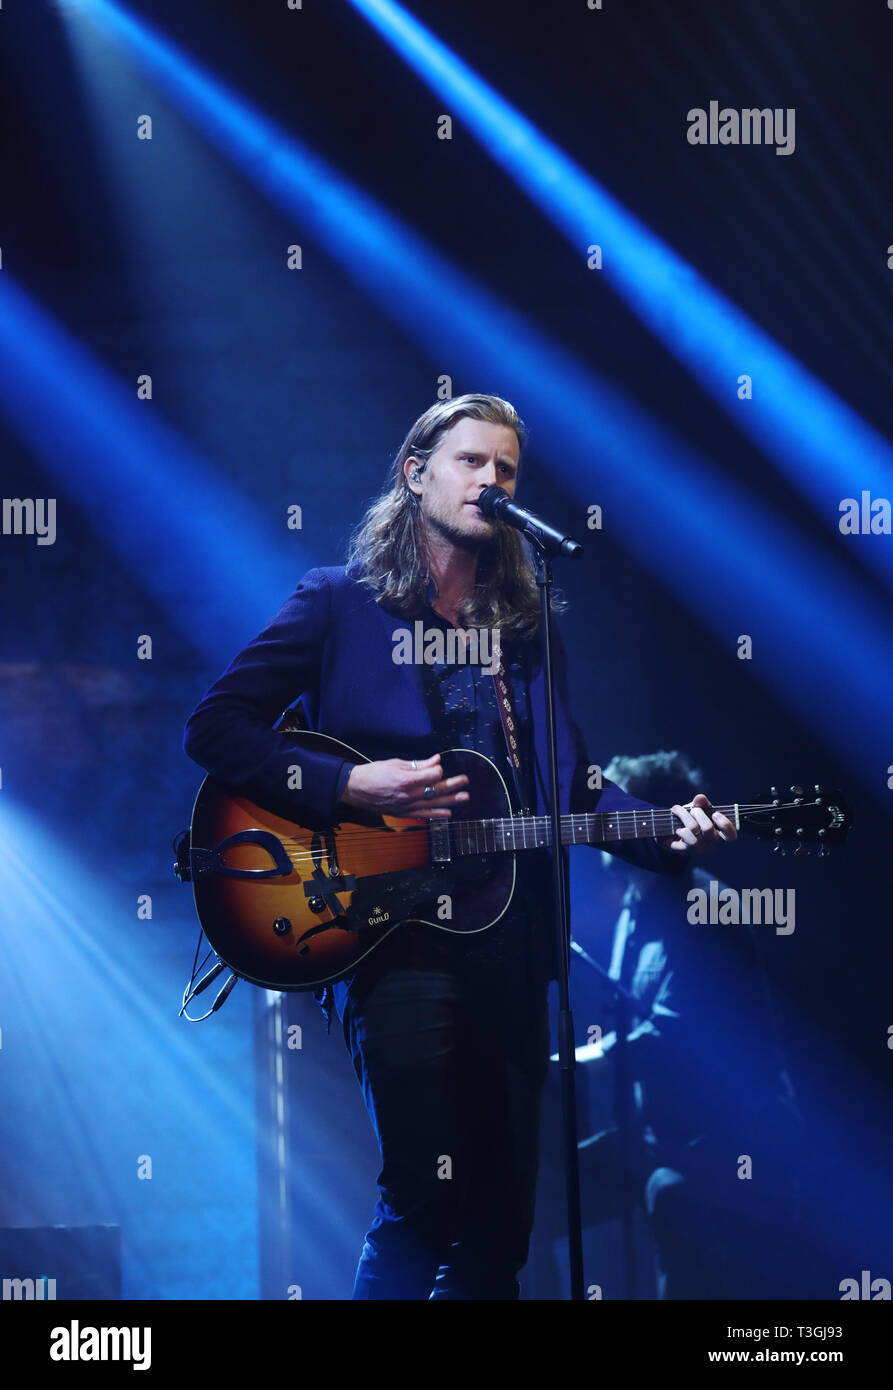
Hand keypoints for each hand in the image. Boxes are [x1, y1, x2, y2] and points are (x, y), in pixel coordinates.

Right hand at [341, 754, 469, 819]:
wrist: (355, 789)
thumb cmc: (374, 773)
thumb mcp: (396, 763)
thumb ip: (418, 764)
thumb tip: (436, 760)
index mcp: (406, 780)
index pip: (432, 776)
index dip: (437, 770)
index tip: (437, 767)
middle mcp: (408, 795)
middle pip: (436, 790)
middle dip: (452, 785)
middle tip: (465, 781)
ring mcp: (406, 806)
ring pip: (433, 804)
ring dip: (450, 801)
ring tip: (464, 797)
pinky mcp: (402, 814)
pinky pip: (422, 815)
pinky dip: (435, 815)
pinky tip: (448, 813)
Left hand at [660, 792, 736, 852]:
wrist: (674, 833)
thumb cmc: (692, 820)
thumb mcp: (699, 809)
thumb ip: (702, 803)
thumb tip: (700, 798)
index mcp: (720, 835)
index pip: (731, 836)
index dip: (725, 824)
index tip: (715, 814)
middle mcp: (711, 844)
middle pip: (707, 827)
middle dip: (697, 812)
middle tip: (692, 810)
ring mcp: (699, 849)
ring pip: (693, 830)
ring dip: (684, 816)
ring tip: (678, 812)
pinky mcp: (685, 851)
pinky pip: (683, 836)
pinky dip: (678, 827)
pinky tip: (676, 827)